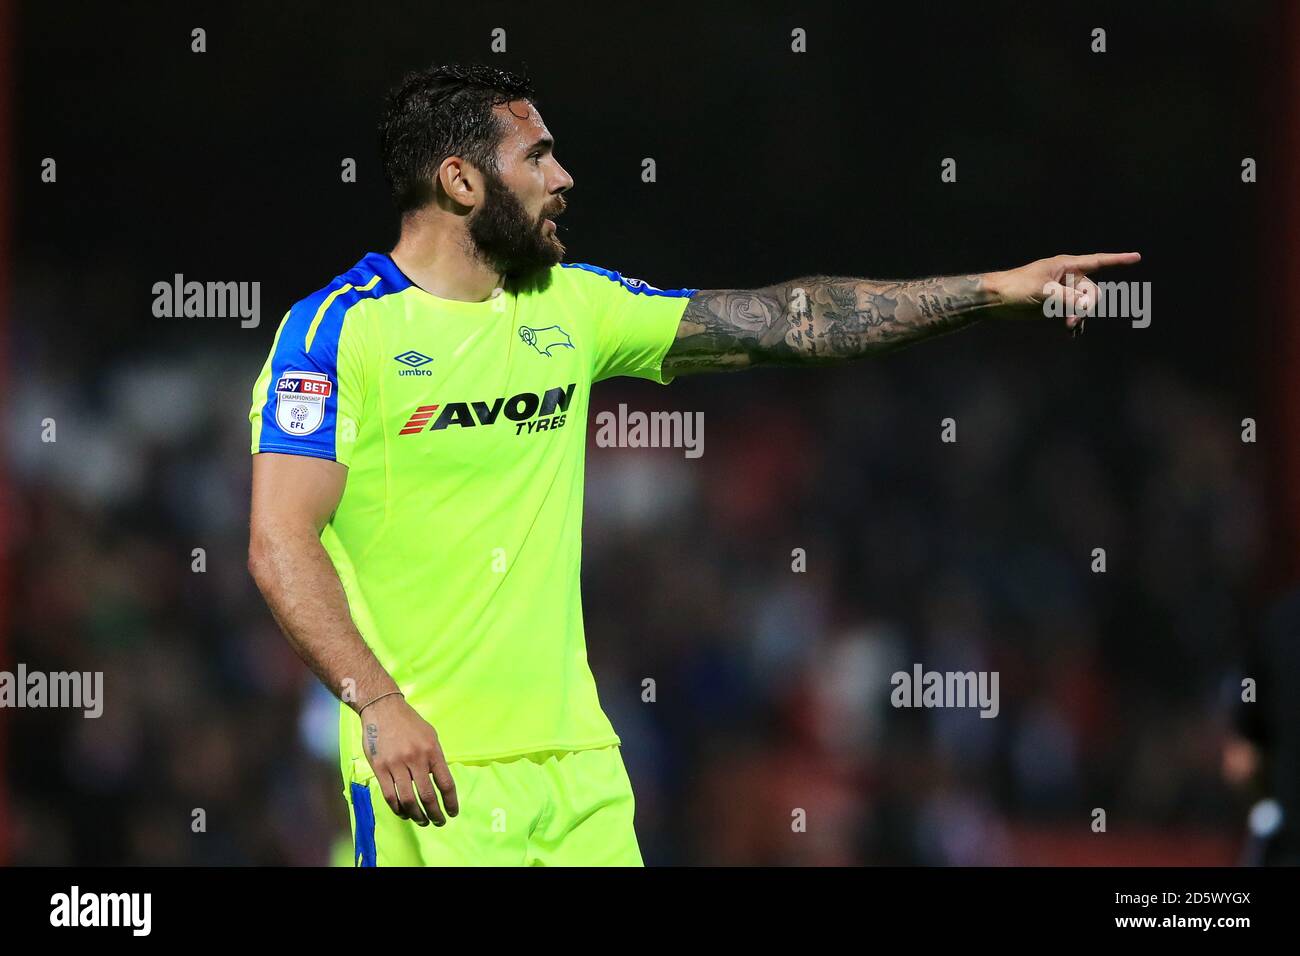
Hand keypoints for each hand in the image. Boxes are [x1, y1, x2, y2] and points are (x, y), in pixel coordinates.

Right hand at [360, 694, 459, 825]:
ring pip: (407, 799)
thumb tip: (440, 781)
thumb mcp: (430, 735)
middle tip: (438, 822)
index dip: (450, 802)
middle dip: (435, 813)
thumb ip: (436, 758)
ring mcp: (396, 764)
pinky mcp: (379, 768)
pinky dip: (398, 808)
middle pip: (427, 795)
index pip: (445, 783)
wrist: (383, 708)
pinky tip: (404, 813)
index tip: (453, 813)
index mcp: (432, 750)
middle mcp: (416, 759)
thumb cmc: (409, 722)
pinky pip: (389, 795)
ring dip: (416, 815)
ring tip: (421, 821)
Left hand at [988, 252, 1140, 328]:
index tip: (1137, 257)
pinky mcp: (1055, 306)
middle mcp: (1068, 277)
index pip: (1097, 261)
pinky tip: (1072, 333)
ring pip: (1084, 305)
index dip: (1118, 259)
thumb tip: (1086, 306)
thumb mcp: (1043, 291)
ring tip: (1070, 327)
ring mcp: (1063, 292)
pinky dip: (1075, 322)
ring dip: (1081, 316)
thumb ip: (1067, 298)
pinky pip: (1074, 314)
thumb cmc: (1016, 287)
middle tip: (1073, 320)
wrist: (996, 299)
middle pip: (1092, 291)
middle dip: (1087, 306)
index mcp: (1066, 265)